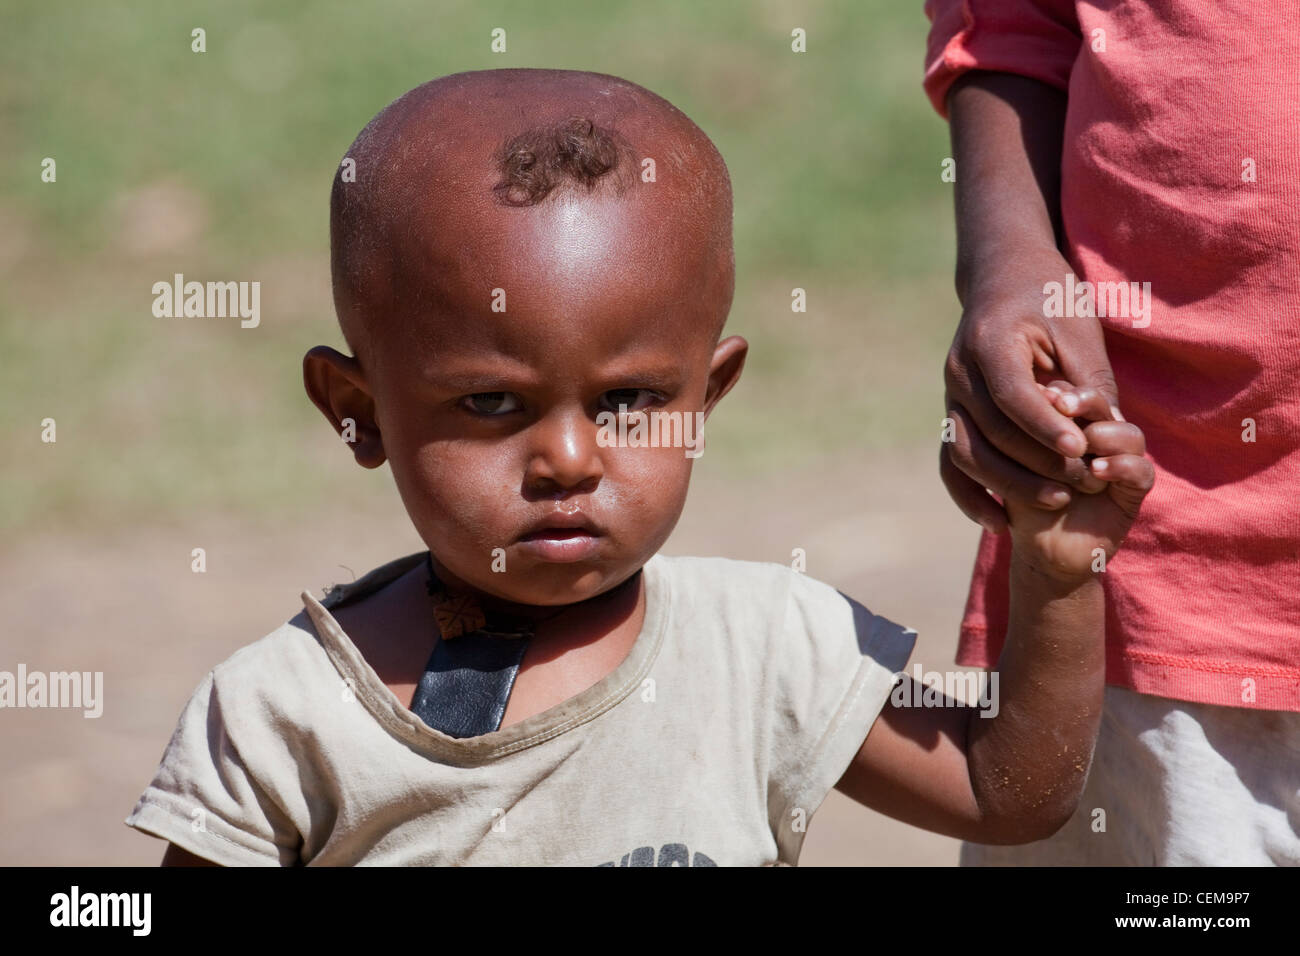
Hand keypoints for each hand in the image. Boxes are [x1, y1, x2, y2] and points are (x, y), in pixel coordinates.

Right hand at [942, 247, 1121, 532]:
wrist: (1002, 276)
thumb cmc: (1049, 298)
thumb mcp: (1078, 328)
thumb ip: (1091, 381)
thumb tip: (1111, 437)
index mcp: (989, 341)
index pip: (1012, 394)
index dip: (1044, 426)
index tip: (1081, 448)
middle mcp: (959, 371)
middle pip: (991, 431)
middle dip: (1037, 462)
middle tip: (1085, 482)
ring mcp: (949, 396)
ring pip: (966, 453)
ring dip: (1008, 484)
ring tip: (1057, 501)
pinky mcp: (952, 415)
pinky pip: (951, 463)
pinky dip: (969, 496)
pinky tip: (999, 523)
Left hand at [1004, 382, 1153, 580]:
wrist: (1040, 550)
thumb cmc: (1022, 500)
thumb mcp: (1013, 465)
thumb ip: (1021, 434)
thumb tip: (1025, 394)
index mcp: (1070, 425)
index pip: (1071, 393)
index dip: (1058, 391)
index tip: (1038, 394)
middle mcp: (1098, 437)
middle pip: (1103, 405)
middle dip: (1084, 402)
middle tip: (1062, 406)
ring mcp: (1119, 462)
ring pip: (1130, 434)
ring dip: (1107, 434)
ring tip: (1084, 444)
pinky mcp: (1132, 492)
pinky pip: (1141, 471)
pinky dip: (1122, 466)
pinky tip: (1098, 471)